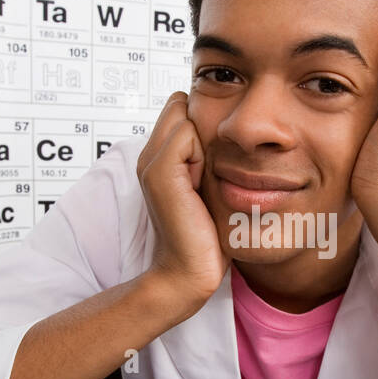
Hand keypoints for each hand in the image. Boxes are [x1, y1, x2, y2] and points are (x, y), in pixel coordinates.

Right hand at [137, 91, 228, 309]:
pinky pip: (186, 132)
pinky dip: (203, 152)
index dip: (204, 126)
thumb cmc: (206, 236)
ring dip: (205, 143)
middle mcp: (148, 157)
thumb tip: (228, 132)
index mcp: (159, 159)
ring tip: (203, 182)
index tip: (211, 166)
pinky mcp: (160, 171)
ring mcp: (150, 163)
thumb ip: (207, 158)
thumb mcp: (208, 188)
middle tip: (207, 175)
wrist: (189, 271)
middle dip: (204, 128)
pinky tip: (202, 184)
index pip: (181, 109)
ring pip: (185, 116)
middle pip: (182, 107)